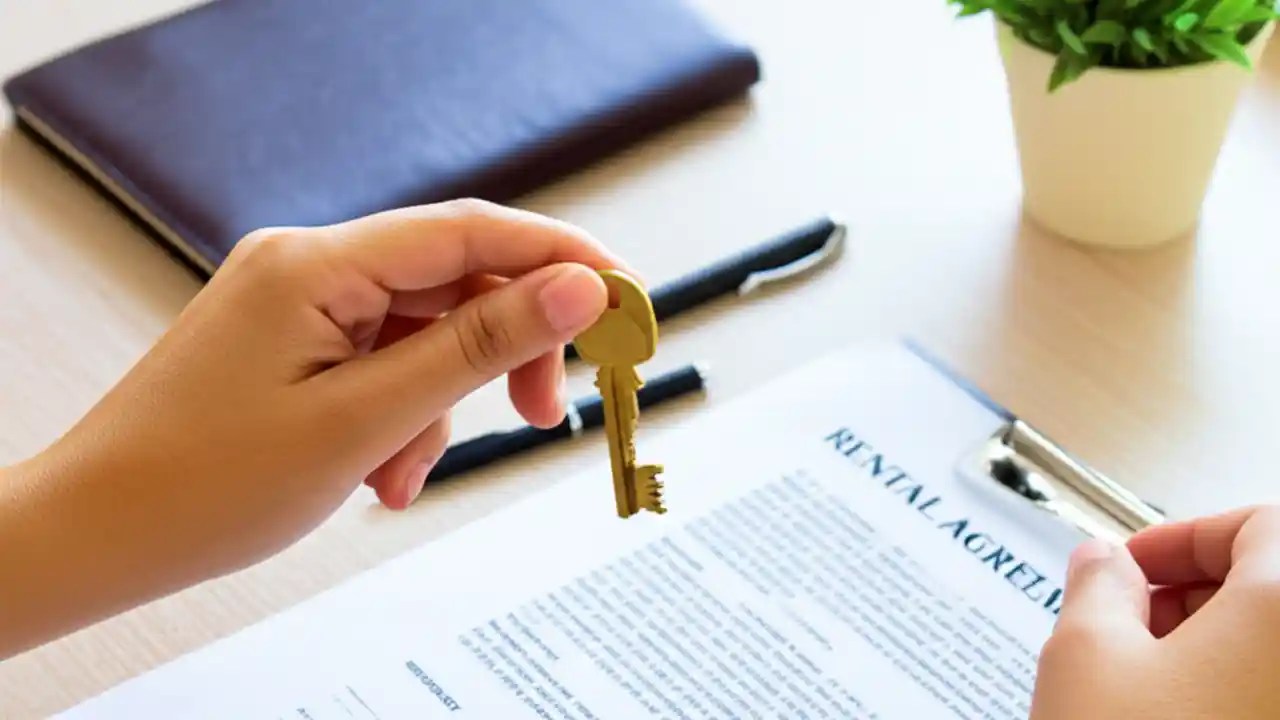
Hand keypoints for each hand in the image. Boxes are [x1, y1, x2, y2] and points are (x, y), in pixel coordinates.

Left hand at [0, 199, 628, 657]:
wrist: (99, 532)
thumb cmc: (203, 483)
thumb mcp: (366, 419)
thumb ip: (478, 347)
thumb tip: (573, 289)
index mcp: (316, 264)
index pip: (472, 230)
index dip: (561, 260)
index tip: (626, 299)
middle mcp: (307, 264)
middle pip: (455, 281)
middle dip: (506, 351)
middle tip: (547, 411)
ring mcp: (298, 300)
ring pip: (424, 332)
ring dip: (442, 404)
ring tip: (408, 474)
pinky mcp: (294, 338)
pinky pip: (383, 360)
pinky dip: (402, 415)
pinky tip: (380, 472)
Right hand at [1031, 505, 1279, 717]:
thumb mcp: (1086, 653)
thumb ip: (1097, 582)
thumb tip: (1107, 564)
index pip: (1265, 526)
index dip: (1187, 535)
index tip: (1138, 562)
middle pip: (1270, 586)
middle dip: (1190, 591)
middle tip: (1129, 620)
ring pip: (1267, 646)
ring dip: (1205, 644)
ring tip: (1137, 679)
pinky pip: (1262, 693)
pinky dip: (1222, 689)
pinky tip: (1163, 716)